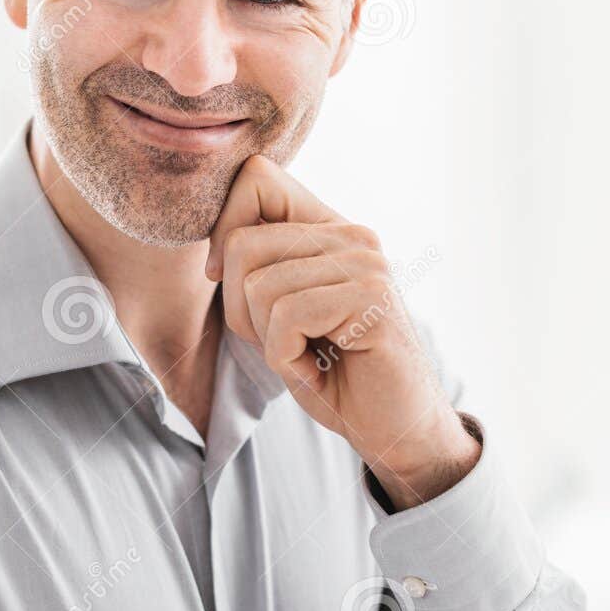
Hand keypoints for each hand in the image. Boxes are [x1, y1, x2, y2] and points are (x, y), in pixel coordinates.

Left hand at [205, 155, 479, 507]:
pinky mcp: (371, 298)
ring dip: (267, 339)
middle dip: (240, 309)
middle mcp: (352, 235)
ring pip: (259, 285)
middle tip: (285, 341)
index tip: (233, 284)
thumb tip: (214, 253)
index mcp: (330, 228)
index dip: (225, 232)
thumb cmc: (335, 375)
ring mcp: (366, 264)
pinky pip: (287, 317)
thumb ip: (258, 270)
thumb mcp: (281, 314)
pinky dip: (286, 357)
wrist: (395, 432)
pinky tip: (319, 369)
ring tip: (308, 355)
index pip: (256, 178)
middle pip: (242, 244)